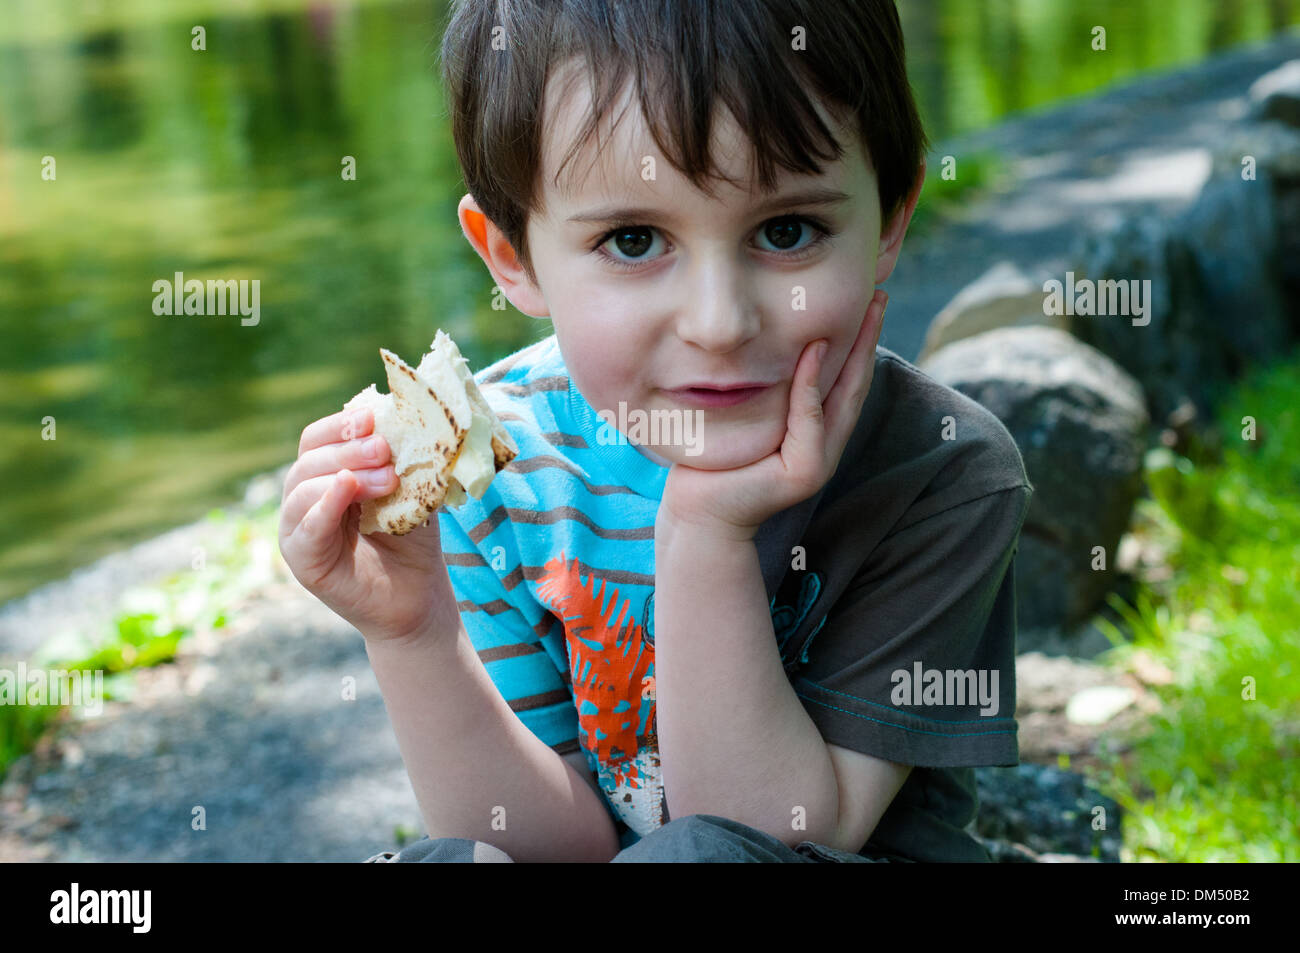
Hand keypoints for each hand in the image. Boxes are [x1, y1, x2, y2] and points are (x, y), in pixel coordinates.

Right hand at [278, 407, 456, 643]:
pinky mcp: (303, 560)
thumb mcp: (407, 491)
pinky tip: (346, 487)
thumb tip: (403, 417)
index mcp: (325, 477)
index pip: (316, 440)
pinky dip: (325, 505)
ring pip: (303, 488)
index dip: (340, 425)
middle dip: (348, 448)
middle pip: (309, 460)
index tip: (372, 416)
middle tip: (384, 448)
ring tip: (387, 477)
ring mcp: (298, 530)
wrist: (418, 598)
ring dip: (346, 472)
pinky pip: (307, 527)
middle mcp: (304, 500)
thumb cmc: (412, 542)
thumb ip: (398, 459)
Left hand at [659, 289, 887, 540]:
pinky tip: (816, 350)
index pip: (844, 378)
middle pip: (856, 382)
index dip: (860, 340)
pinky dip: (811, 385)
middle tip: (879, 294)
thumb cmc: (714, 461)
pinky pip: (810, 420)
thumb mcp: (747, 414)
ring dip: (856, 351)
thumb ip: (768, 388)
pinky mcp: (804, 474)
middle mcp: (825, 444)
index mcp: (815, 430)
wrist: (699, 512)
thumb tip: (767, 339)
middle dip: (869, 338)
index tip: (867, 300)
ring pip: (844, 397)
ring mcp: (819, 461)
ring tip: (865, 312)